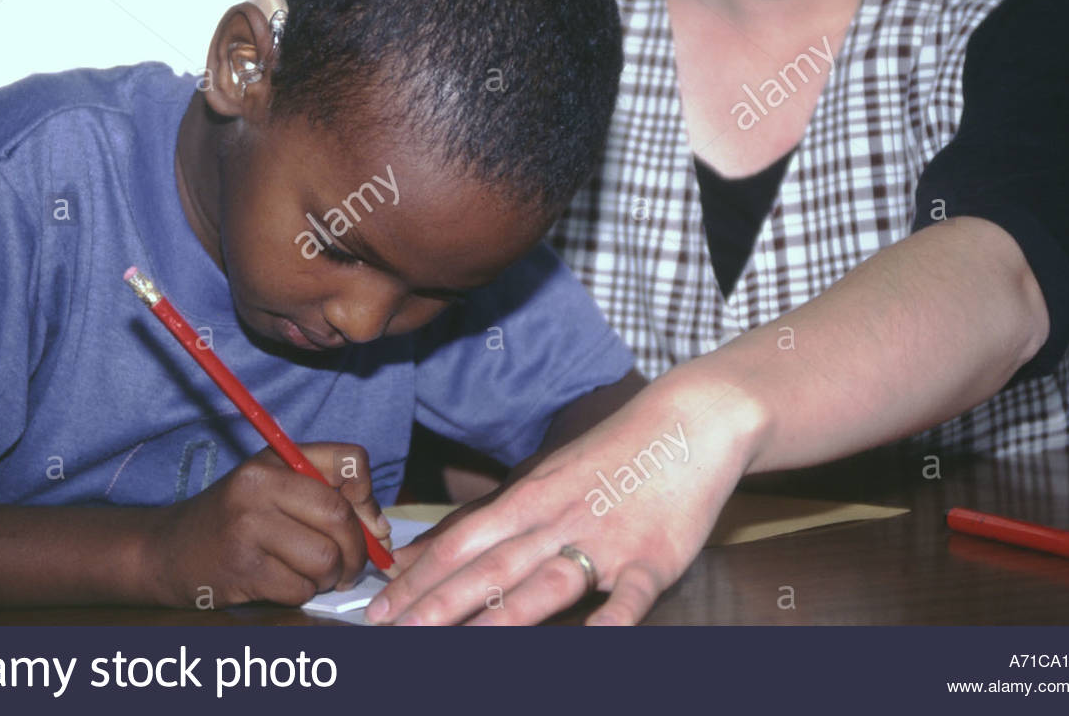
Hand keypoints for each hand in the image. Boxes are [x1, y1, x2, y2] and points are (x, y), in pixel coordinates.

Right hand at [140, 442, 389, 606]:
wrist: (168, 550)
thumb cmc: (233, 518)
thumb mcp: (274, 486)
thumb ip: (328, 496)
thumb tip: (380, 530)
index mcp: (275, 460)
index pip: (350, 461)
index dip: (369, 495)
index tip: (368, 521)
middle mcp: (260, 486)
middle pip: (340, 518)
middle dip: (357, 550)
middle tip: (351, 565)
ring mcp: (248, 528)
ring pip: (325, 558)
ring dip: (330, 576)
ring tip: (315, 574)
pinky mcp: (242, 569)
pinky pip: (300, 588)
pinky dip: (303, 593)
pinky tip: (285, 583)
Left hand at [367, 371, 767, 624]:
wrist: (689, 421)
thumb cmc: (611, 454)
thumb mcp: (544, 477)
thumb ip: (489, 520)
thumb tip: (424, 552)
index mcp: (530, 499)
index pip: (461, 543)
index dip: (418, 578)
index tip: (378, 608)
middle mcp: (558, 520)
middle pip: (490, 566)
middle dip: (438, 603)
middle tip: (393, 631)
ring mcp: (606, 540)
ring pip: (546, 582)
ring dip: (501, 618)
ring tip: (460, 646)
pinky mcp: (654, 558)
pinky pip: (629, 595)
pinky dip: (612, 619)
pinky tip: (595, 641)